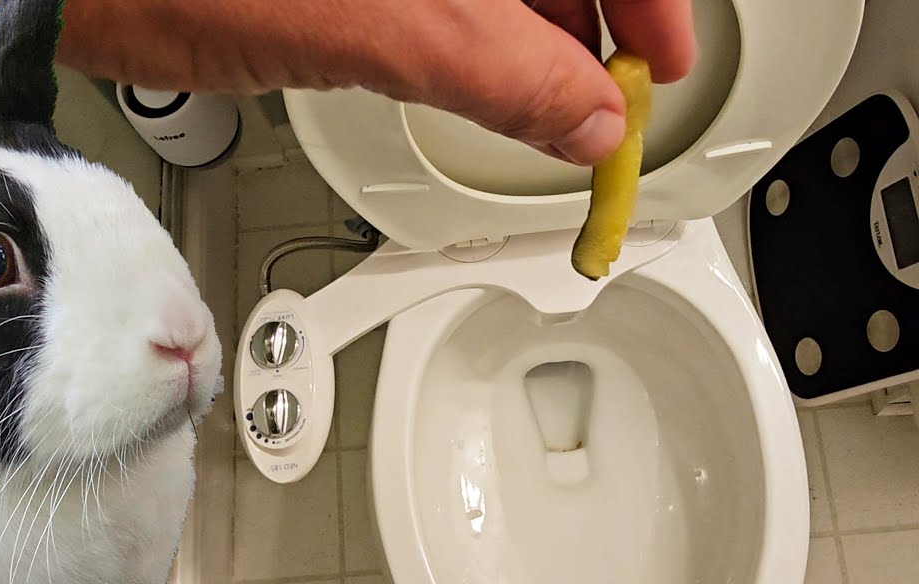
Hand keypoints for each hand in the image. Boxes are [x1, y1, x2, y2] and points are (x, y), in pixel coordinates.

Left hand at [61, 0, 695, 165]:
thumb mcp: (373, 21)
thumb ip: (500, 68)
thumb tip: (590, 118)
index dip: (646, 1)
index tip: (664, 67)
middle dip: (592, 23)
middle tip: (611, 101)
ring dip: (535, 35)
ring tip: (556, 105)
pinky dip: (473, 35)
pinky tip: (483, 73)